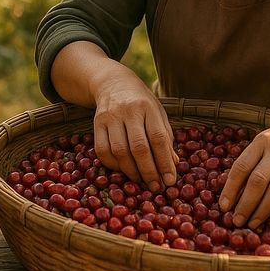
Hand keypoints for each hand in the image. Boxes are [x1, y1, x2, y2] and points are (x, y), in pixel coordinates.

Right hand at [92, 65, 176, 191]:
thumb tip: (173, 165)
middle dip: (149, 171)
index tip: (170, 180)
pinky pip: (102, 150)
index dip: (165, 162)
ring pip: (120, 151)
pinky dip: (113, 165)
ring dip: (131, 171)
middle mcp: (129, 110)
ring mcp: (110, 116)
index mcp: (148, 107)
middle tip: (156, 186)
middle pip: (139, 147)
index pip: (158, 138)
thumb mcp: (158, 114)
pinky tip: (123, 169)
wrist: (113, 83)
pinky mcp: (96, 123)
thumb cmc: (141, 103)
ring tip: (141, 180)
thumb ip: (165, 138)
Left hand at [219, 115, 269, 228]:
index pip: (241, 167)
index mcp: (260, 142)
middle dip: (246, 204)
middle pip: (258, 180)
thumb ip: (251, 162)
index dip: (230, 188)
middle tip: (237, 221)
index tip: (224, 206)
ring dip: (264, 209)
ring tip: (254, 223)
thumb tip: (233, 193)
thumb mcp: (264, 143)